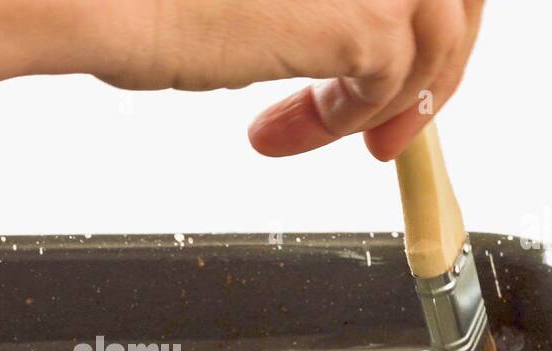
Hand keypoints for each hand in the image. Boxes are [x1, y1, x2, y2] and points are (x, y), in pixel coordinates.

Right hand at [88, 0, 484, 159]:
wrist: (116, 3)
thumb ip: (319, 2)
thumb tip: (364, 45)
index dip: (421, 24)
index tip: (389, 77)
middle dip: (428, 68)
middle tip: (385, 130)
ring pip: (435, 40)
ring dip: (387, 100)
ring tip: (325, 136)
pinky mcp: (366, 17)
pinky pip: (393, 80)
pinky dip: (354, 115)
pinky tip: (299, 130)